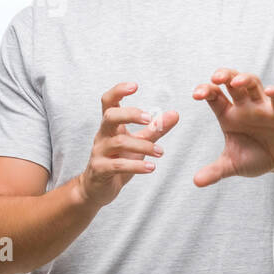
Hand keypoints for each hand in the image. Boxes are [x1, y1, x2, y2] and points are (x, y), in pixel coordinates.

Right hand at [79, 82, 178, 206]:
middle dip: (130, 114)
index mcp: (110, 125)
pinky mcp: (100, 170)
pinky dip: (137, 166)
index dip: (118, 91)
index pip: (108, 102)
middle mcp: (102, 135)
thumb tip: (175, 114)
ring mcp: (99, 152)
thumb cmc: (118, 160)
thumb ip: (155, 129)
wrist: (98, 188)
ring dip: (143, 146)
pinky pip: (117, 165)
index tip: (135, 86)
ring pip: (119, 142)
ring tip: (160, 152)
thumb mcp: (139, 142)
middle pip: (110, 116)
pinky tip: (151, 168)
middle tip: (149, 119)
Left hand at [192, 68, 273, 184]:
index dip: (206, 91)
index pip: (215, 97)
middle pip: (233, 83)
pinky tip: (271, 91)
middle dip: (225, 76)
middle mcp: (245, 107)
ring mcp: (263, 108)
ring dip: (245, 80)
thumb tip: (196, 182)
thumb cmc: (256, 157)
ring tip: (236, 82)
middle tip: (215, 78)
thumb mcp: (233, 165)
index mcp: (229, 115)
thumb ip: (216, 171)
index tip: (197, 94)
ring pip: (254, 85)